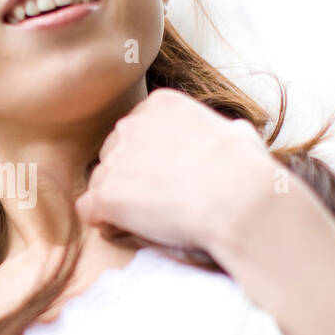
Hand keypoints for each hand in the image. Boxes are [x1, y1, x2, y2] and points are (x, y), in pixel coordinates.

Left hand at [74, 89, 275, 255]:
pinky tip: (127, 229)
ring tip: (150, 219)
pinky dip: (104, 222)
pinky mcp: (106, 194)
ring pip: (100, 183)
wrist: (239, 200)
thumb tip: (232, 134)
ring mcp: (114, 159)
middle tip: (159, 201)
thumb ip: (221, 130)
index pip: (136, 131)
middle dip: (129, 178)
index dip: (148, 160)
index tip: (170, 178)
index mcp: (159, 104)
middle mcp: (130, 125)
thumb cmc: (247, 171)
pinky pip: (88, 210)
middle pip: (113, 155)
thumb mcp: (238, 134)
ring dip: (117, 202)